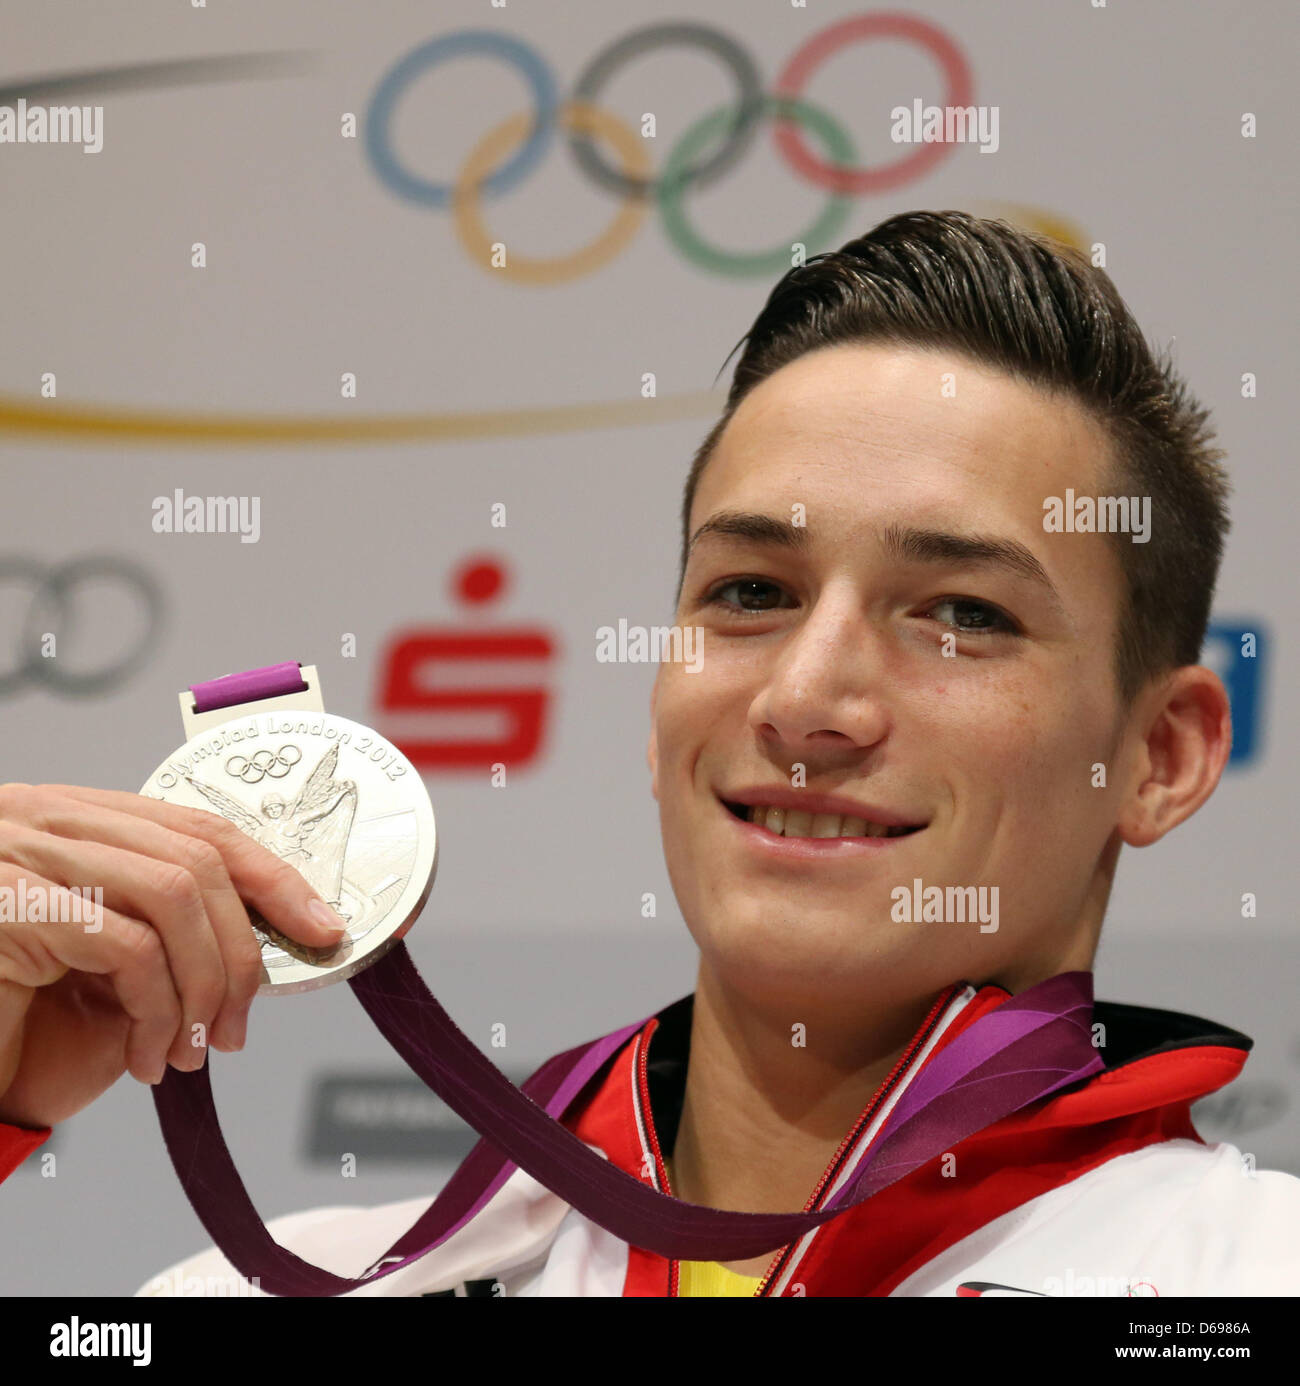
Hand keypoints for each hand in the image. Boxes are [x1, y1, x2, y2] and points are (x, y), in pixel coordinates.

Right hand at [0, 783, 347, 1128]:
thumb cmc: (21, 1029)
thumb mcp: (115, 970)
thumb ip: (175, 933)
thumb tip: (281, 933)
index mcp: (72, 819)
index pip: (197, 827)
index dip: (272, 876)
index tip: (320, 924)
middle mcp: (42, 818)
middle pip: (197, 860)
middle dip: (242, 948)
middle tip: (241, 1022)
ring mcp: (18, 852)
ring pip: (175, 896)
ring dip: (205, 985)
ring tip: (196, 1048)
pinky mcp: (9, 905)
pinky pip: (129, 947)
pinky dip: (159, 1009)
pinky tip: (150, 1056)